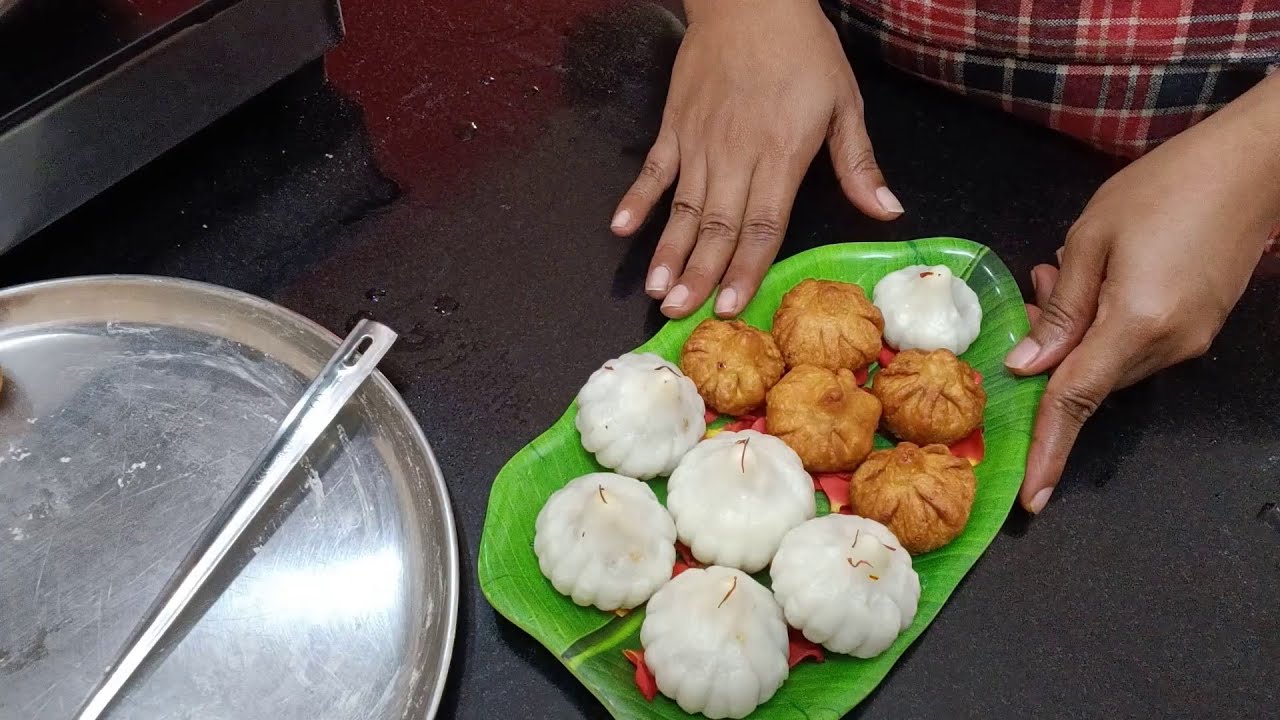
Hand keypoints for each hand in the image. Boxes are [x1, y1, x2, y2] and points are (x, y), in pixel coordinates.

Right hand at [611, 0, 902, 318]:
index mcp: (781, 155)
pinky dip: (637, 199)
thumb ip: (858, 163)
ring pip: (683, 208)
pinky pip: (653, 169)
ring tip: (657, 291)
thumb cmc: (803, 49)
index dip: (746, 269)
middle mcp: (736, 156)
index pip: (763, 226)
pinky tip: (621, 229)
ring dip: (669, 252)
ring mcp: (699, 142)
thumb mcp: (844, 102)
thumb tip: (887, 212)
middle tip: (682, 316)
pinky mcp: (674, 126)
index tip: (731, 307)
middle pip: (717, 227)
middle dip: (701, 276)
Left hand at [1007, 74, 1279, 512]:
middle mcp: (1168, 347)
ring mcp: (1190, 340)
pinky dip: (1103, 323)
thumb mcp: (1092, 239)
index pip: (1077, 402)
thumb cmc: (1166, 187)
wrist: (1253, 165)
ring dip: (1075, 332)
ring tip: (1062, 273)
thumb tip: (1028, 368)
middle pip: (1087, 379)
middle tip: (1038, 288)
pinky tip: (1097, 277)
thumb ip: (1061, 311)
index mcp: (1136, 326)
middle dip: (1049, 352)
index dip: (1048, 450)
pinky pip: (1134, 344)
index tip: (1031, 498)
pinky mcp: (1200, 327)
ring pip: (1108, 362)